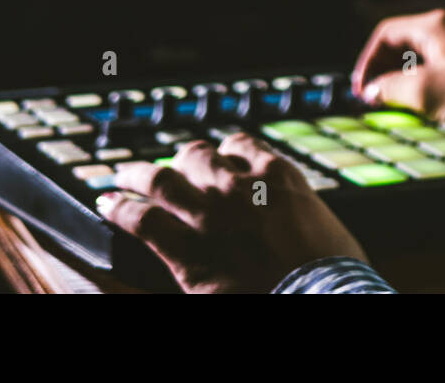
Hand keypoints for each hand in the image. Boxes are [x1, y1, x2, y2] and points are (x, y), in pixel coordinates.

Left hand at [100, 133, 366, 292]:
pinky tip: (108, 204)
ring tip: (124, 176)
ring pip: (163, 181)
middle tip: (166, 167)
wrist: (323, 299)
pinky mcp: (189, 254)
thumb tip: (288, 219)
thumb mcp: (322, 224)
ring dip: (139, 175)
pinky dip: (122, 209)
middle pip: (196, 157)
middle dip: (178, 161)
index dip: (222, 153)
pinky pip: (144, 221)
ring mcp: (211, 218)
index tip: (215, 160)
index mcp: (277, 176)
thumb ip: (295, 210)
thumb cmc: (335, 274)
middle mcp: (239, 187)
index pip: (238, 145)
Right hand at [352, 9, 444, 136]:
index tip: (362, 89)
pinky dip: (424, 86)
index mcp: (432, 27)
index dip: (367, 61)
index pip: (384, 34)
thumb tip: (372, 90)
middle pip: (400, 44)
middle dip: (383, 71)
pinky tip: (427, 107)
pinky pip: (437, 70)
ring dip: (403, 81)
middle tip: (376, 99)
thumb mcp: (427, 93)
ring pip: (418, 59)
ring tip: (398, 106)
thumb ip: (392, 89)